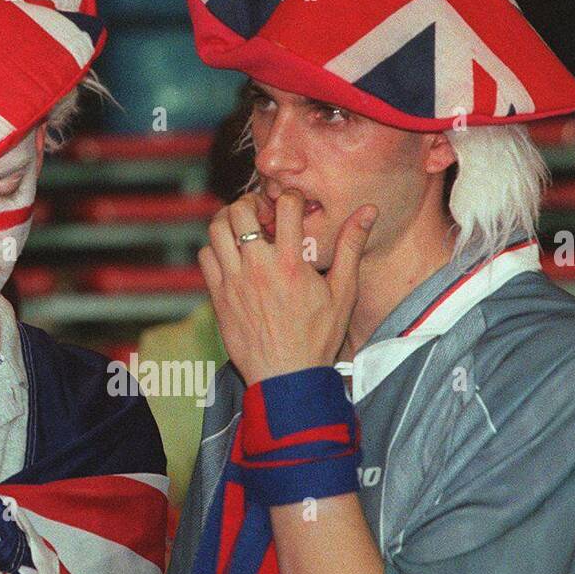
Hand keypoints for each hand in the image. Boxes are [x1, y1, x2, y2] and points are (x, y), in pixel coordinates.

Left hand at [196, 190, 376, 386]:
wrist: (286, 376)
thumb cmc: (317, 337)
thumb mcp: (343, 292)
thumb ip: (351, 247)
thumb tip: (368, 211)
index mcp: (291, 263)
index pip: (285, 205)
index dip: (291, 197)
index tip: (294, 206)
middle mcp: (258, 268)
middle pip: (240, 210)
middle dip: (252, 202)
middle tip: (262, 212)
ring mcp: (234, 282)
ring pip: (216, 229)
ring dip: (229, 221)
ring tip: (244, 229)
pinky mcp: (219, 297)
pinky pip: (206, 256)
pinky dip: (215, 248)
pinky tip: (232, 256)